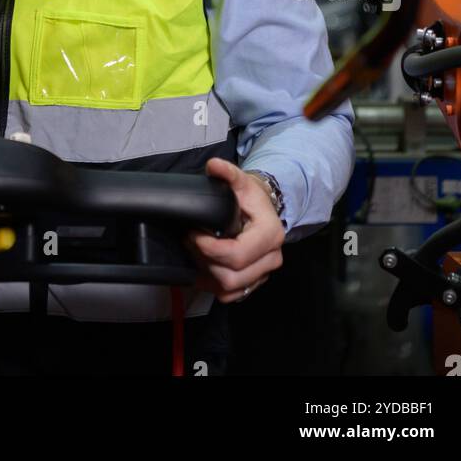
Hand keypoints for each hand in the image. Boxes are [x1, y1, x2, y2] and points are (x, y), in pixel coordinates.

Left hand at [185, 157, 283, 303]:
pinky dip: (213, 285)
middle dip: (205, 261)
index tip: (193, 234)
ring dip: (207, 274)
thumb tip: (213, 165)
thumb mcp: (241, 181)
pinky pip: (231, 295)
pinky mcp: (254, 283)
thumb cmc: (251, 198)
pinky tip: (202, 267)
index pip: (237, 254)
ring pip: (230, 289)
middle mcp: (272, 259)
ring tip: (194, 252)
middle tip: (189, 241)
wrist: (263, 210)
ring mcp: (263, 274)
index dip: (210, 249)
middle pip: (232, 276)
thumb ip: (227, 173)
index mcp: (271, 235)